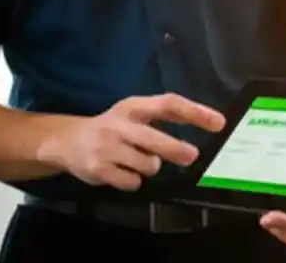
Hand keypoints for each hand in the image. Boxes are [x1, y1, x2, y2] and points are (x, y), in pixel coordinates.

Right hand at [49, 93, 225, 191]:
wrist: (67, 141)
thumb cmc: (112, 128)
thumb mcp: (132, 115)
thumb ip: (161, 118)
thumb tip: (202, 125)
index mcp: (132, 107)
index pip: (169, 104)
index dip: (195, 112)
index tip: (218, 122)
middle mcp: (120, 124)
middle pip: (156, 139)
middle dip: (176, 149)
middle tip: (191, 156)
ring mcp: (108, 147)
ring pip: (147, 165)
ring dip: (149, 167)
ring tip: (136, 160)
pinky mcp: (99, 169)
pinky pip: (132, 182)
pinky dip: (132, 180)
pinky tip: (120, 171)